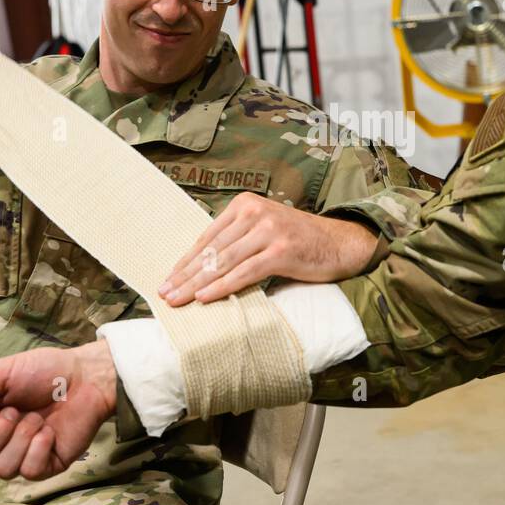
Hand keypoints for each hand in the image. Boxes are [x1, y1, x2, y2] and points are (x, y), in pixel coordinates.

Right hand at [0, 341, 117, 480]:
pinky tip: (49, 432)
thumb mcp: (2, 374)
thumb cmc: (44, 371)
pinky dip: (38, 448)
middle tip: (14, 411)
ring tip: (37, 418)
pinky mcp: (45, 466)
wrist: (85, 377)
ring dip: (19, 439)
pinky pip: (28, 471)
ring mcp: (21, 457)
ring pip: (1, 470)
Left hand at [159, 192, 378, 305]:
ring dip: (197, 284)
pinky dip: (222, 287)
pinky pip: (244, 272)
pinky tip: (205, 298)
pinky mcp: (281, 250)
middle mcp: (254, 212)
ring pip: (224, 262)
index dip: (185, 261)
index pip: (207, 237)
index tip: (167, 280)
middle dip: (185, 275)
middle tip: (164, 294)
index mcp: (245, 204)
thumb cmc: (300, 242)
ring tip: (179, 300)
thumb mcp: (264, 231)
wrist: (340, 244)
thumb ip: (237, 241)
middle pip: (212, 250)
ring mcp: (268, 230)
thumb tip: (202, 268)